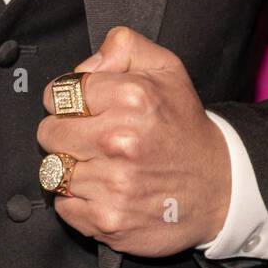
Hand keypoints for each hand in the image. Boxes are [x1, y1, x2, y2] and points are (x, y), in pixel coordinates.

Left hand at [36, 26, 231, 255]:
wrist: (220, 187)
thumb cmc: (183, 125)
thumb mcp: (164, 67)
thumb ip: (121, 46)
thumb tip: (82, 67)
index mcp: (130, 97)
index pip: (57, 94)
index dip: (67, 101)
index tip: (84, 110)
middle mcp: (119, 140)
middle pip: (48, 132)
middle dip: (65, 133)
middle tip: (92, 138)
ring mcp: (113, 184)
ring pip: (52, 169)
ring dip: (71, 167)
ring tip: (100, 165)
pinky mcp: (108, 221)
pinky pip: (63, 205)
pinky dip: (77, 199)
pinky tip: (102, 191)